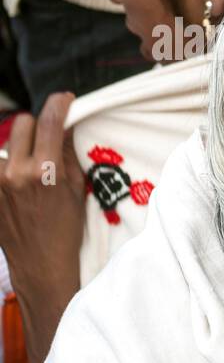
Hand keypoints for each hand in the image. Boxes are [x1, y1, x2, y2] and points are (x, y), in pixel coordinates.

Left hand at [0, 93, 85, 362]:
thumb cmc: (66, 230)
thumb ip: (67, 155)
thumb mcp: (76, 190)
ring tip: (34, 167)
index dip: (59, 104)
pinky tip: (21, 182)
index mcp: (44, 172)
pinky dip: (10, 166)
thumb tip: (66, 126)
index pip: (49, 123)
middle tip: (49, 139)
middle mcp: (16, 173)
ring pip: (8, 143)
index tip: (65, 98)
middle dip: (38, 127)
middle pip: (24, 124)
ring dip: (21, 148)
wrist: (40, 263)